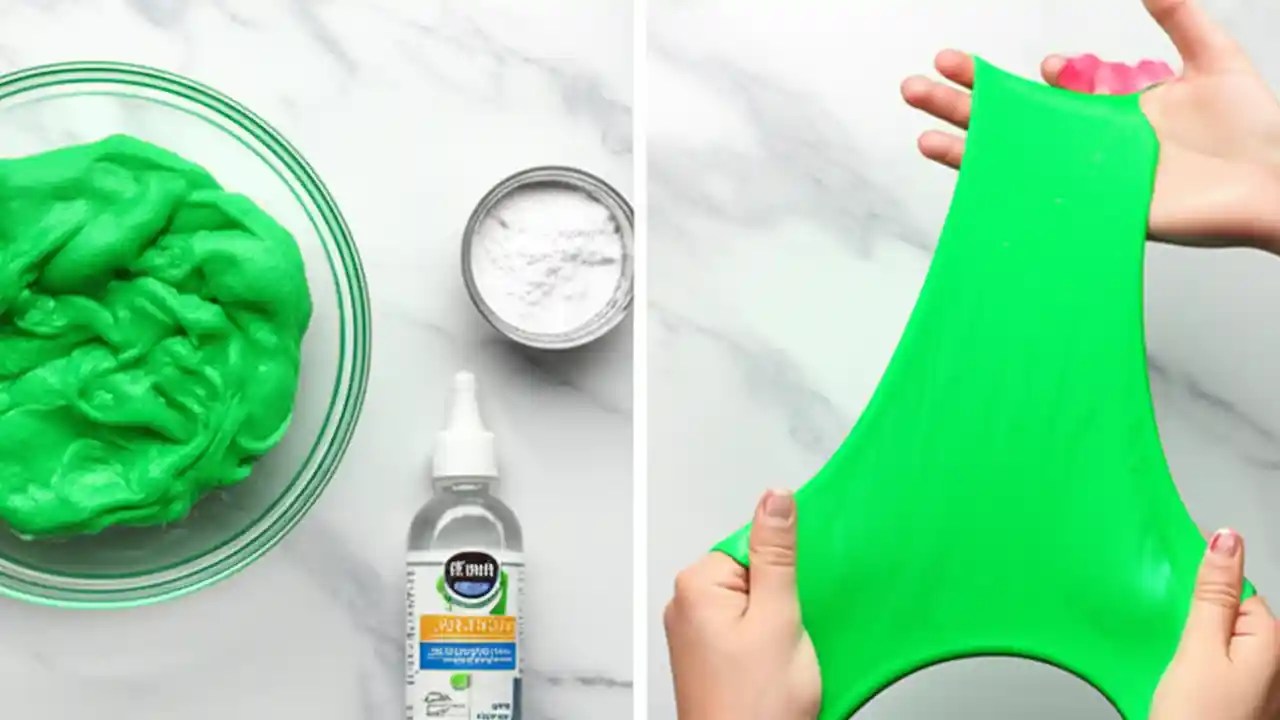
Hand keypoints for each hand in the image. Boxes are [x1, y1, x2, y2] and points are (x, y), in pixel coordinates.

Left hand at [664, 489, 820, 719]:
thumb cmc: (754, 709)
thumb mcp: (778, 618)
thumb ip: (777, 554)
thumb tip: (775, 498)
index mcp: (696, 585)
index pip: (750, 543)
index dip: (783, 569)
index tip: (794, 597)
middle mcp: (687, 605)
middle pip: (752, 572)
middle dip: (781, 599)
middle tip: (788, 636)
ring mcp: (696, 634)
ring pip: (754, 604)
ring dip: (778, 625)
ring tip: (781, 660)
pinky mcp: (710, 658)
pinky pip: (747, 630)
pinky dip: (769, 644)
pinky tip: (777, 669)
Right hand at [901, 0, 1279, 251]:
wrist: (1276, 183)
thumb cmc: (1254, 130)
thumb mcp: (1211, 57)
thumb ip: (1179, 17)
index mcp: (1108, 115)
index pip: (1043, 97)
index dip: (1022, 80)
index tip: (1039, 67)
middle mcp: (1088, 151)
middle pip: (1009, 126)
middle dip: (962, 104)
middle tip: (919, 83)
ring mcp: (1087, 183)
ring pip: (1010, 164)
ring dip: (963, 149)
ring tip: (922, 133)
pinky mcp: (1098, 211)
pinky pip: (1040, 199)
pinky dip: (1001, 190)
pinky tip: (969, 178)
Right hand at [1151, 528, 1279, 718]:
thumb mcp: (1200, 647)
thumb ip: (1213, 592)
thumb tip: (1227, 539)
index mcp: (1272, 640)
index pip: (1238, 588)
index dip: (1201, 584)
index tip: (1170, 585)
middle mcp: (1273, 664)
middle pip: (1226, 617)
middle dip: (1193, 618)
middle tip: (1169, 637)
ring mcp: (1254, 688)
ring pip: (1215, 645)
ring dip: (1187, 646)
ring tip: (1169, 663)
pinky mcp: (1233, 704)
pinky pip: (1210, 671)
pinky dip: (1188, 669)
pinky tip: (1172, 682)